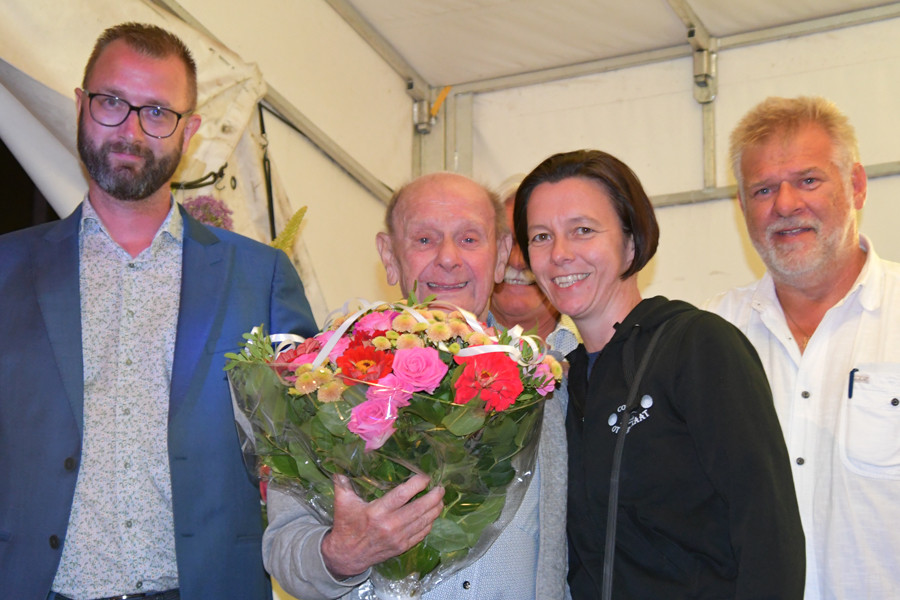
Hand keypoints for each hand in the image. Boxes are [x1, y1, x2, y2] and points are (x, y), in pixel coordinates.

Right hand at [321, 473, 443, 578]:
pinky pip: (421, 534)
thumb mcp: (343, 502)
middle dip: (434, 497)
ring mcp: (398, 538)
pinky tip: (432, 516)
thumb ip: (342, 482)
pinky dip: (429, 524)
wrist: (346, 556)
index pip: (402, 495)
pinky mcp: (402, 547)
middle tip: (440, 487)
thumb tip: (340, 465)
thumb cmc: (346, 526)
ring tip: (440, 499)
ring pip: (424, 522)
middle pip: (419, 509)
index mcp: (377, 512)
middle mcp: (390, 525)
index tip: (425, 476)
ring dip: (435, 510)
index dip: (417, 484)